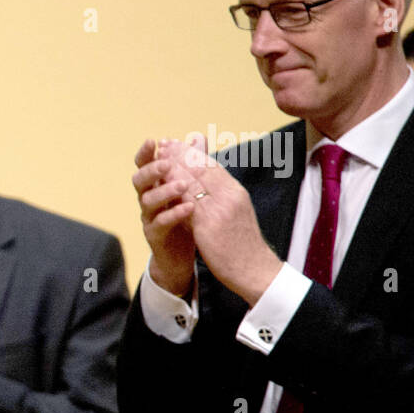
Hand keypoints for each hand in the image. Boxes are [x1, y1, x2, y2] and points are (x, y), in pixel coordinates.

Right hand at [132, 137, 198, 295]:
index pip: (144, 164)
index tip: (153, 141)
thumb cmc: (184, 216)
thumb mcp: (189, 188)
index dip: (145, 153)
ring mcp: (149, 217)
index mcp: (154, 184)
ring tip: (183, 185)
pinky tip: (188, 208)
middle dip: (151, 170)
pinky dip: (173, 214)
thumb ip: (191, 163)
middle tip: (166, 164)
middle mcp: (147, 198)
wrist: (180, 254)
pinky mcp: (154, 235)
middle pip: (139, 180)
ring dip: (164, 191)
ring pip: (148, 201)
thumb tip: (198, 136)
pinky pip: (160, 223)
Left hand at [170, 139, 282, 304]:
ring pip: (195, 181)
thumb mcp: (235, 213)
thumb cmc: (243, 244)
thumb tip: (207, 183)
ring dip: (174, 166)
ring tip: (158, 157)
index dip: (192, 153)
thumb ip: (220, 195)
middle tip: (162, 143)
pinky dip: (176, 190)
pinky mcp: (210, 225)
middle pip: (202, 168)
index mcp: (235, 192)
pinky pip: (189, 203)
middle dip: (180, 153)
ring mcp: (220, 209)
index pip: (211, 165)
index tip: (175, 143)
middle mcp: (230, 196)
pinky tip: (162, 183)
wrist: (256, 269)